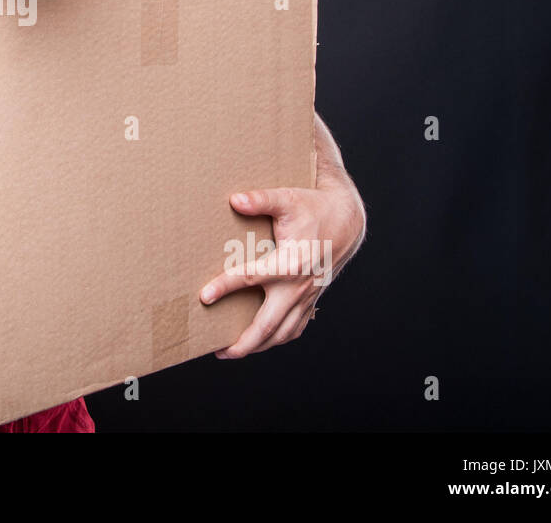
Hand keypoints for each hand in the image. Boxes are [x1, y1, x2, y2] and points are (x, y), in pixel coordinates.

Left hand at [198, 110, 366, 358]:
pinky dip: (277, 338)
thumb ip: (261, 199)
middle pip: (268, 324)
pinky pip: (294, 327)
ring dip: (258, 346)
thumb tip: (235, 199)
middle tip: (218, 352)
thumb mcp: (288, 198)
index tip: (203, 296)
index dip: (225, 287)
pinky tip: (263, 340)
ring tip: (232, 351)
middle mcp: (298, 286)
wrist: (347, 222)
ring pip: (282, 332)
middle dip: (243, 342)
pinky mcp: (310, 299)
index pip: (251, 278)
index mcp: (291, 262)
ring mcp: (306, 296)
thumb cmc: (314, 208)